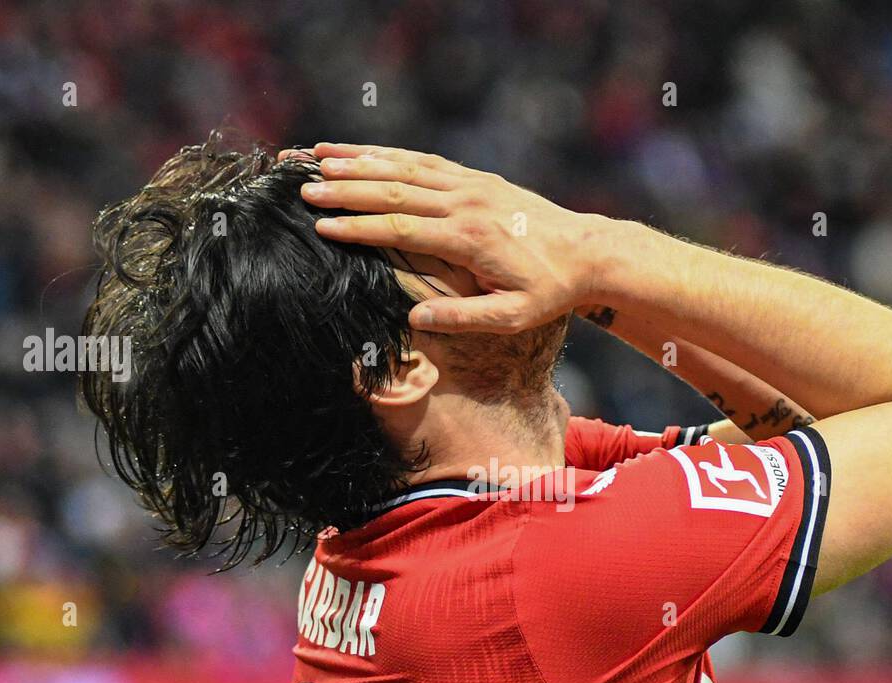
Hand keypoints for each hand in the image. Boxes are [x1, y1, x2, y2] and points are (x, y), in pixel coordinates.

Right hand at [287, 143, 609, 333]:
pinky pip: (426, 162)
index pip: (403, 228)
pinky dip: (391, 154)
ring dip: (360, 160)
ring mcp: (472, 185)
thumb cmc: (549, 291)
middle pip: (396, 190)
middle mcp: (467, 203)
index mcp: (470, 238)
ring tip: (318, 156)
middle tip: (304, 188)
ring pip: (406, 168)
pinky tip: (362, 152)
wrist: (587, 252)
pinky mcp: (477, 179)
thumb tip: (413, 321)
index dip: (360, 227)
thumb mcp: (513, 317)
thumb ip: (464, 319)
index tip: (322, 226)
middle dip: (346, 188)